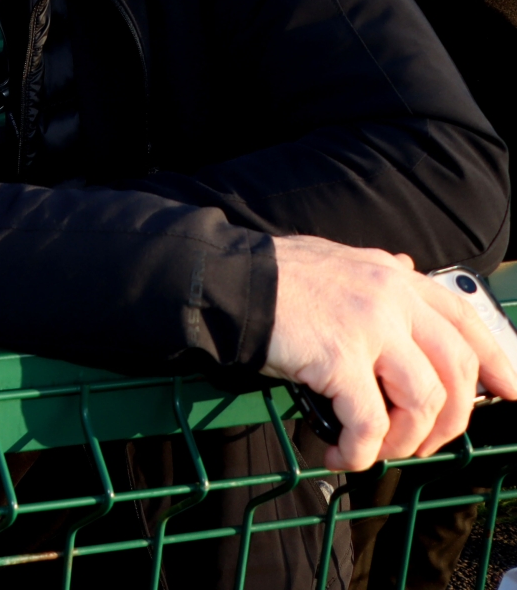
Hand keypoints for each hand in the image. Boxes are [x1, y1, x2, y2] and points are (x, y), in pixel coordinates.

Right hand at [262, 235, 516, 471]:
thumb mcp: (338, 260)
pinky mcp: (339, 359)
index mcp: (394, 277)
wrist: (226, 280)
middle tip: (423, 443)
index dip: (496, 360)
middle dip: (451, 420)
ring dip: (406, 440)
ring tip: (375, 449)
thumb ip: (376, 272)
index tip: (511, 391)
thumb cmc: (274, 275)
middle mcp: (392, 298)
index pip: (465, 321)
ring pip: (424, 401)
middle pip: (457, 370)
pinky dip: (360, 449)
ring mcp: (369, 327)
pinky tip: (339, 454)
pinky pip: (370, 422)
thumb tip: (406, 267)